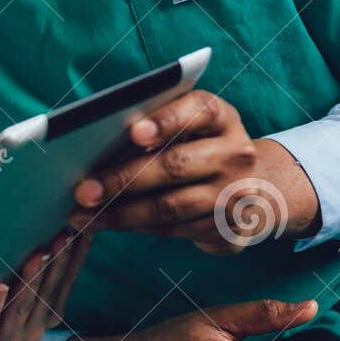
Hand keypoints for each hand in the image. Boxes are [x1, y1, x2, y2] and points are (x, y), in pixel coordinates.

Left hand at [0, 231, 92, 340]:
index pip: (66, 282)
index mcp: (48, 313)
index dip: (75, 258)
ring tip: (38, 256)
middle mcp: (33, 328)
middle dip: (57, 263)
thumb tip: (62, 221)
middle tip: (63, 236)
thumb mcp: (18, 277)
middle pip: (47, 292)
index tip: (83, 232)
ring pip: (22, 307)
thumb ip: (39, 261)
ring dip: (30, 281)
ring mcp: (8, 337)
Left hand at [70, 91, 318, 253]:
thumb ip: (156, 125)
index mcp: (222, 118)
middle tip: (83, 190)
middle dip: (123, 179)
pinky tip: (105, 224)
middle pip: (175, 165)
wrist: (257, 189)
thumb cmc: (202, 147)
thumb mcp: (193, 127)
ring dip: (120, 213)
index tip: (134, 133)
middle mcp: (235, 154)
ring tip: (82, 215)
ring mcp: (233, 194)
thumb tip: (97, 138)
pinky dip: (133, 227)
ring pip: (170, 206)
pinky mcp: (224, 227)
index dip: (167, 121)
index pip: (198, 112)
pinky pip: (171, 229)